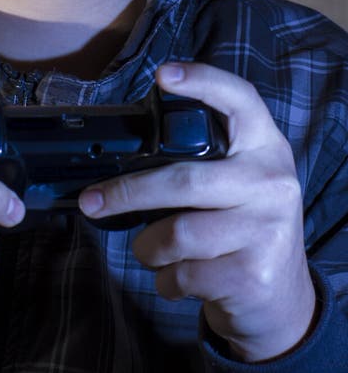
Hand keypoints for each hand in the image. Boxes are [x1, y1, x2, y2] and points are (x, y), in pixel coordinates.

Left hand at [79, 62, 315, 362]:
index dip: (202, 81)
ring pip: (177, 234)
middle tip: (91, 200)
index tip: (163, 74)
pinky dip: (167, 279)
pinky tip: (179, 277)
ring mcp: (266, 228)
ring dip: (149, 247)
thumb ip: (197, 160)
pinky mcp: (253, 274)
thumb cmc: (239, 224)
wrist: (280, 298)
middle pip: (184, 179)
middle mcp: (271, 180)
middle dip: (127, 192)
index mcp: (264, 145)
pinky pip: (184, 274)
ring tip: (153, 249)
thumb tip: (119, 153)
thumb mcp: (234, 181)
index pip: (239, 99)